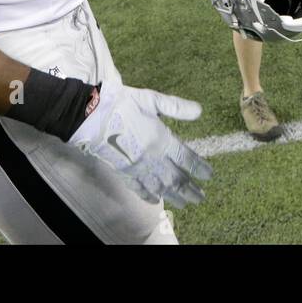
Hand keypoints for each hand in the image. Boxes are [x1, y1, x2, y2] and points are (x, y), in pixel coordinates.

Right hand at [69, 83, 210, 208]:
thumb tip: (199, 111)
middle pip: (176, 179)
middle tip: (201, 197)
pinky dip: (149, 196)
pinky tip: (156, 201)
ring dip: (175, 197)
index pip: (186, 159)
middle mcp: (152, 158)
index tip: (209, 175)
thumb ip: (177, 107)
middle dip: (190, 189)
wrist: (92, 116)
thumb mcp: (153, 100)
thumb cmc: (124, 104)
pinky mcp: (123, 172)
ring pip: (160, 187)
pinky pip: (138, 188)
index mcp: (162, 140)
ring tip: (186, 203)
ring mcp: (137, 168)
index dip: (199, 168)